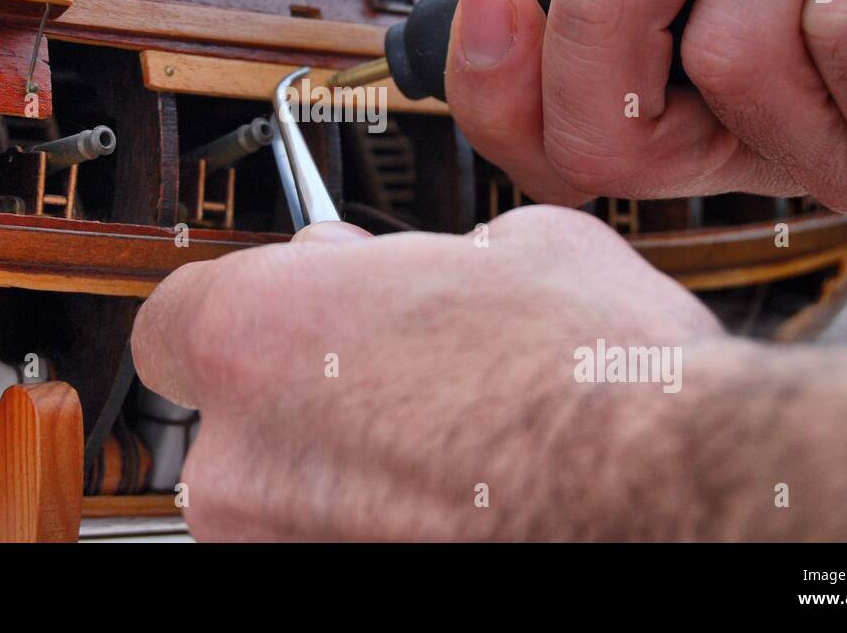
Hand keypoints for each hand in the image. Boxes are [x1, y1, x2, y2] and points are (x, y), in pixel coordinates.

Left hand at [133, 208, 846, 540]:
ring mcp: (277, 551)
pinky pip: (324, 547)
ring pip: (279, 498)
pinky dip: (369, 530)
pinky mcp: (322, 601)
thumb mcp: (510, 248)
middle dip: (303, 395)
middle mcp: (239, 458)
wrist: (670, 496)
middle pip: (233, 416)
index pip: (176, 320)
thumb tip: (415, 274)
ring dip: (338, 473)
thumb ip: (415, 265)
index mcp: (255, 333)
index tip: (291, 315)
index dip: (243, 316)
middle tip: (394, 381)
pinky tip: (456, 509)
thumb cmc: (595, 382)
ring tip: (444, 456)